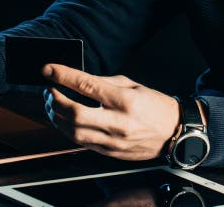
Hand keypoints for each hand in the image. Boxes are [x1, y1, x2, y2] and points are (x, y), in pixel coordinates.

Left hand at [42, 64, 179, 160]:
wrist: (174, 133)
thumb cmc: (155, 106)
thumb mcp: (133, 85)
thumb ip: (105, 83)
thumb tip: (79, 80)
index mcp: (125, 100)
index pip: (87, 86)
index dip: (64, 76)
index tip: (49, 70)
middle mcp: (118, 122)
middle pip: (75, 114)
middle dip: (55, 101)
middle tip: (49, 91)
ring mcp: (114, 141)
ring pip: (74, 132)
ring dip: (57, 118)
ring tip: (52, 106)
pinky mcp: (110, 153)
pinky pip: (82, 143)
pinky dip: (69, 130)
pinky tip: (64, 121)